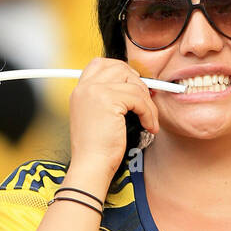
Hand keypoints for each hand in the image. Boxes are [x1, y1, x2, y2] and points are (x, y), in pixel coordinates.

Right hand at [67, 56, 159, 185]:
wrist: (91, 167)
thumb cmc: (98, 150)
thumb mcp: (99, 118)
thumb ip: (109, 99)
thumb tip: (137, 86)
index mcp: (80, 90)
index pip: (101, 64)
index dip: (122, 71)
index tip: (134, 89)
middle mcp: (85, 87)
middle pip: (120, 68)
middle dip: (138, 84)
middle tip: (145, 104)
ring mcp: (94, 91)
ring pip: (133, 83)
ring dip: (147, 101)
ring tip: (149, 120)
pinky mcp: (108, 99)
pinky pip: (139, 98)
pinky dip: (149, 113)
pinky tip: (149, 126)